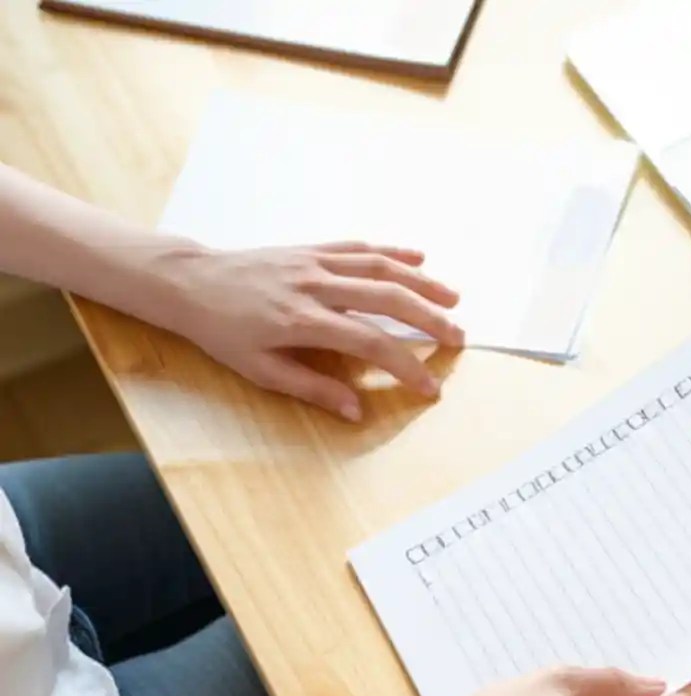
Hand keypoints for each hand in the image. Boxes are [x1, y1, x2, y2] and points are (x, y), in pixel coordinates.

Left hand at [161, 241, 462, 420]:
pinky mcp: (312, 249)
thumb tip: (356, 411)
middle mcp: (316, 286)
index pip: (370, 342)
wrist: (191, 283)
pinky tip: (419, 257)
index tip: (430, 385)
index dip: (406, 365)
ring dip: (422, 281)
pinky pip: (359, 247)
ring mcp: (316, 262)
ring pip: (380, 267)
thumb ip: (312, 388)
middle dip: (429, 319)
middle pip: (387, 298)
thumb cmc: (222, 332)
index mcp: (302, 321)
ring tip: (453, 298)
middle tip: (458, 338)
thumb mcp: (260, 370)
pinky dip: (392, 251)